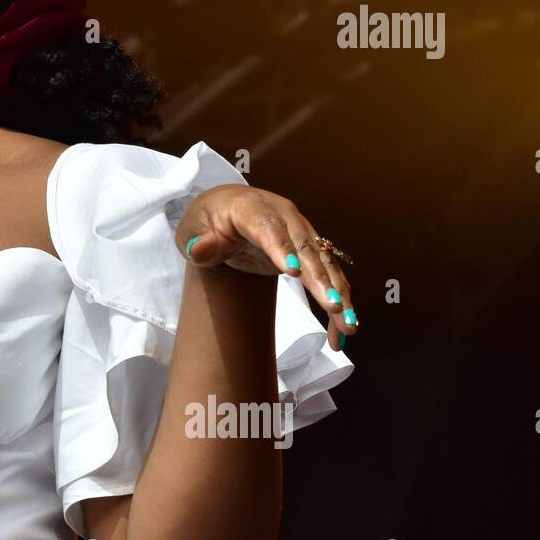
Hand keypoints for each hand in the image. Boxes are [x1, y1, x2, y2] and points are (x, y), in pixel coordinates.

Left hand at [174, 184, 356, 351]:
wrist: (227, 211)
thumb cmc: (208, 222)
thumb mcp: (192, 229)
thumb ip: (196, 240)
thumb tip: (200, 249)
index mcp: (252, 208)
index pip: (267, 228)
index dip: (280, 248)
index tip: (292, 273)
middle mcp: (284, 217)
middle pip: (306, 248)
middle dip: (321, 279)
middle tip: (333, 307)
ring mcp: (301, 233)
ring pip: (325, 265)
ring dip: (338, 295)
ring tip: (347, 328)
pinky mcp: (310, 252)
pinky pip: (328, 277)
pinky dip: (337, 303)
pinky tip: (341, 332)